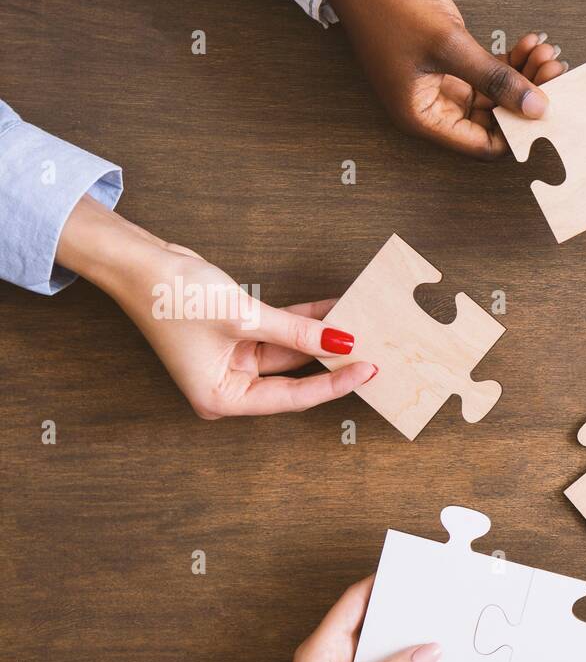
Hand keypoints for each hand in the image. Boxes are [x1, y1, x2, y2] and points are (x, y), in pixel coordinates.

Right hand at [56, 196, 375, 417]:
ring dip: (320, 336)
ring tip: (358, 324)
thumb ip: (297, 332)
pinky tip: (332, 309)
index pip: (291, 398)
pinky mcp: (236, 334)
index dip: (333, 384)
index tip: (366, 371)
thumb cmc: (173, 298)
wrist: (137, 262)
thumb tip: (341, 340)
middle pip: (293, 376)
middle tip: (372, 350)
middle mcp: (227, 384)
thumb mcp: (245, 317)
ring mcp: (232, 360)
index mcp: (221, 398)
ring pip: (289, 351)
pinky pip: (278, 331)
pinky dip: (302, 321)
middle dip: (330, 359)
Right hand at [327, 0, 565, 157]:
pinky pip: (488, 72)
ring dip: (524, 75)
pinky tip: (529, 44)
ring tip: (545, 52)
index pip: (482, 144)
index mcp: (424, 117)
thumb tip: (535, 106)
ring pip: (496, 94)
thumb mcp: (447, 44)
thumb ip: (494, 78)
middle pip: (495, 119)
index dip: (518, 133)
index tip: (545, 111)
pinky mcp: (450, 63)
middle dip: (527, 97)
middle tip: (554, 72)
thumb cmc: (387, 5)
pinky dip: (511, 61)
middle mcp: (434, 107)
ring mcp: (443, 85)